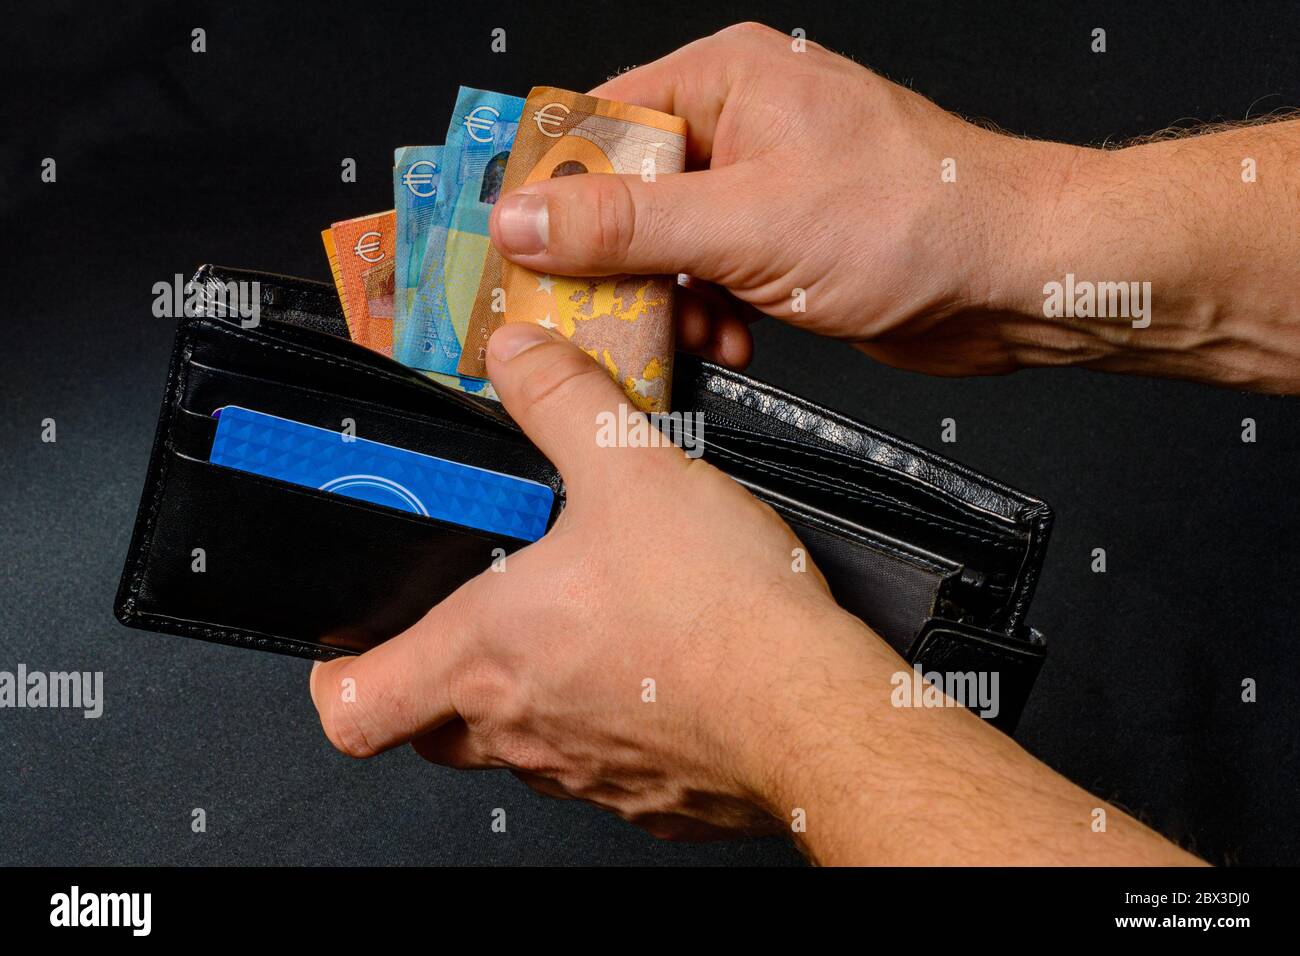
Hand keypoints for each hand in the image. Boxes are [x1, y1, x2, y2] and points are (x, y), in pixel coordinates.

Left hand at [309, 322, 891, 838]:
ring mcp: (586, 776)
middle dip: (441, 682)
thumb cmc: (718, 613)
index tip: (353, 649)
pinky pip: (606, 770)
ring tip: (592, 632)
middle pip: (434, 732)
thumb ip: (560, 400)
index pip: (353, 706)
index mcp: (489, 655)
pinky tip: (663, 673)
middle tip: (481, 622)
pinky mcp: (651, 801)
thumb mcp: (628, 466)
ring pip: (524, 750)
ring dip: (538, 698)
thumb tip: (518, 356)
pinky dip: (616, 727)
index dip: (339, 676)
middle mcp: (525, 730)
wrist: (812, 707)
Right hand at [488, 21, 1077, 376]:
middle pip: (622, 193)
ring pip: (663, 247)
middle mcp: (740, 126)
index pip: (594, 124)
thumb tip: (530, 219)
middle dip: (609, 262)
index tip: (508, 247)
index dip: (545, 190)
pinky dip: (708, 315)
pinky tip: (731, 337)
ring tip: (683, 329)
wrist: (1015, 277)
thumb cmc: (922, 217)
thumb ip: (627, 225)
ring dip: (664, 300)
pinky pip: (709, 278)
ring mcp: (761, 188)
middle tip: (584, 311)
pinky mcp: (782, 244)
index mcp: (726, 80)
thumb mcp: (747, 222)